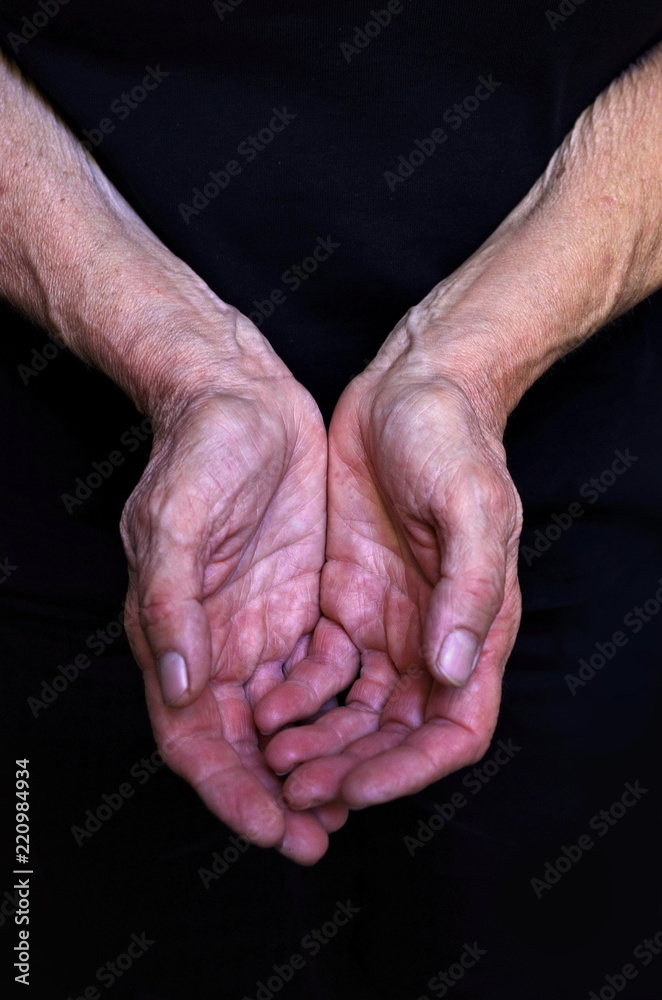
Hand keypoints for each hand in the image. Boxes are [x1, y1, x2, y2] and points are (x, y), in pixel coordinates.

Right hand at [120, 328, 352, 863]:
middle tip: (320, 834)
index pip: (195, 736)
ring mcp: (262, 623)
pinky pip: (323, 670)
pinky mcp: (302, 599)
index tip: (274, 829)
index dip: (230, 791)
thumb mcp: (180, 518)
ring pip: (289, 716)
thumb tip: (177, 687)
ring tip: (353, 797)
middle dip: (279, 794)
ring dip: (316, 759)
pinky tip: (369, 722)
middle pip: (244, 743)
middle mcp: (217, 640)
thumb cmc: (200, 448)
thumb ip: (173, 605)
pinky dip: (339, 706)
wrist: (242, 394)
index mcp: (175, 632)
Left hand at [258, 318, 522, 809]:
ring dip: (318, 742)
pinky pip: (319, 666)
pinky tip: (263, 705)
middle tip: (295, 791)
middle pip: (395, 733)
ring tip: (272, 760)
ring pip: (353, 709)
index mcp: (475, 626)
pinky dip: (296, 694)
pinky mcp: (344, 598)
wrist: (409, 389)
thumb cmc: (454, 440)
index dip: (410, 769)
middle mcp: (431, 636)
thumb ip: (466, 590)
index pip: (455, 728)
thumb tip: (452, 673)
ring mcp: (385, 620)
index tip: (356, 787)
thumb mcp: (472, 505)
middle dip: (351, 768)